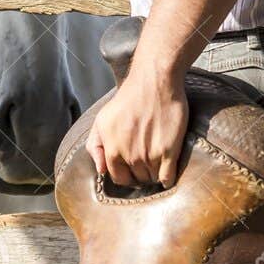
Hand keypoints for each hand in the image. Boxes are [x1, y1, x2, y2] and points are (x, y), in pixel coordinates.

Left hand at [86, 64, 188, 187]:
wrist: (153, 83)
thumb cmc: (127, 99)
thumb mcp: (102, 120)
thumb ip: (95, 146)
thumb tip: (101, 171)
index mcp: (112, 150)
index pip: (119, 178)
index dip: (127, 175)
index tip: (133, 168)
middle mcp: (130, 156)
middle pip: (138, 179)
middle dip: (141, 173)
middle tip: (147, 160)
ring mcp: (150, 155)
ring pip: (153, 179)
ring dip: (155, 172)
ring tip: (158, 158)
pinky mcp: (169, 151)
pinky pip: (168, 178)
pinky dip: (168, 178)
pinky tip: (168, 166)